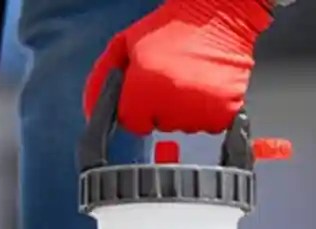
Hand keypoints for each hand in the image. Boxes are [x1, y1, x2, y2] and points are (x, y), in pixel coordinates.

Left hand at [84, 0, 272, 135]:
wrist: (216, 15)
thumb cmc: (168, 28)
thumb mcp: (124, 46)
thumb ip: (102, 79)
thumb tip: (90, 112)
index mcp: (144, 89)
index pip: (132, 122)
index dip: (137, 105)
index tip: (146, 88)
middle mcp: (172, 104)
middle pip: (158, 125)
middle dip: (160, 107)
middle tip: (170, 76)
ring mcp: (200, 111)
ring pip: (182, 126)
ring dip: (183, 109)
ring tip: (189, 77)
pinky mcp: (225, 113)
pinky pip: (208, 125)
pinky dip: (206, 111)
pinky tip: (205, 86)